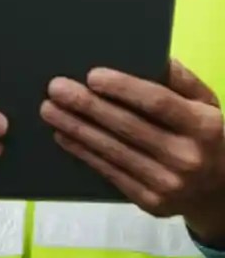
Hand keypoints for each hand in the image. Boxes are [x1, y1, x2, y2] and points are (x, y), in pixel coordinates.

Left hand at [41, 59, 224, 244]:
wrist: (220, 191)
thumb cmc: (204, 135)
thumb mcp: (205, 104)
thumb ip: (181, 79)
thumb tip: (152, 56)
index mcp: (204, 126)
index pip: (158, 103)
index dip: (123, 88)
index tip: (92, 75)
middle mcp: (188, 157)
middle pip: (127, 126)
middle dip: (87, 106)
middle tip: (56, 88)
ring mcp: (169, 184)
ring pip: (113, 151)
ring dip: (76, 128)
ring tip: (49, 110)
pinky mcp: (151, 202)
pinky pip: (110, 172)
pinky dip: (83, 152)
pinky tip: (63, 136)